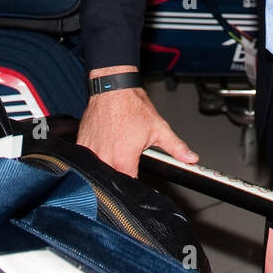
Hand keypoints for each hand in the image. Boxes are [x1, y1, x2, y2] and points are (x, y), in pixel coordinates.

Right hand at [76, 88, 196, 177]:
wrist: (113, 87)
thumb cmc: (132, 105)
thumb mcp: (159, 128)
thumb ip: (176, 148)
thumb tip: (190, 158)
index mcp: (124, 160)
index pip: (129, 185)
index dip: (135, 185)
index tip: (137, 175)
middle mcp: (105, 158)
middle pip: (112, 179)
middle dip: (120, 174)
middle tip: (127, 159)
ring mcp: (90, 151)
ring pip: (98, 170)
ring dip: (106, 165)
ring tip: (115, 150)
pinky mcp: (82, 143)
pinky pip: (86, 158)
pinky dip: (95, 155)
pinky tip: (103, 145)